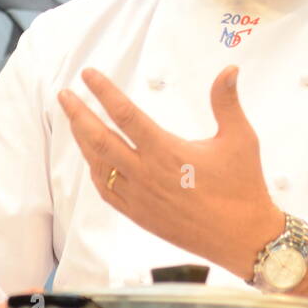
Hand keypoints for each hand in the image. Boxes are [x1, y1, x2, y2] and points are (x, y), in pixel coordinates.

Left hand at [59, 66, 285, 281]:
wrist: (241, 237)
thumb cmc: (243, 187)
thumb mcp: (239, 138)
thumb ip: (226, 101)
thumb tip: (229, 69)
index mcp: (167, 151)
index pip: (126, 115)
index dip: (104, 92)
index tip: (88, 76)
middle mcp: (147, 174)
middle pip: (100, 139)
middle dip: (78, 115)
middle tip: (64, 96)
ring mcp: (139, 198)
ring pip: (98, 165)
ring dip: (82, 141)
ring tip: (74, 121)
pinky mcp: (140, 216)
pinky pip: (107, 190)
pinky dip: (94, 171)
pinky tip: (92, 161)